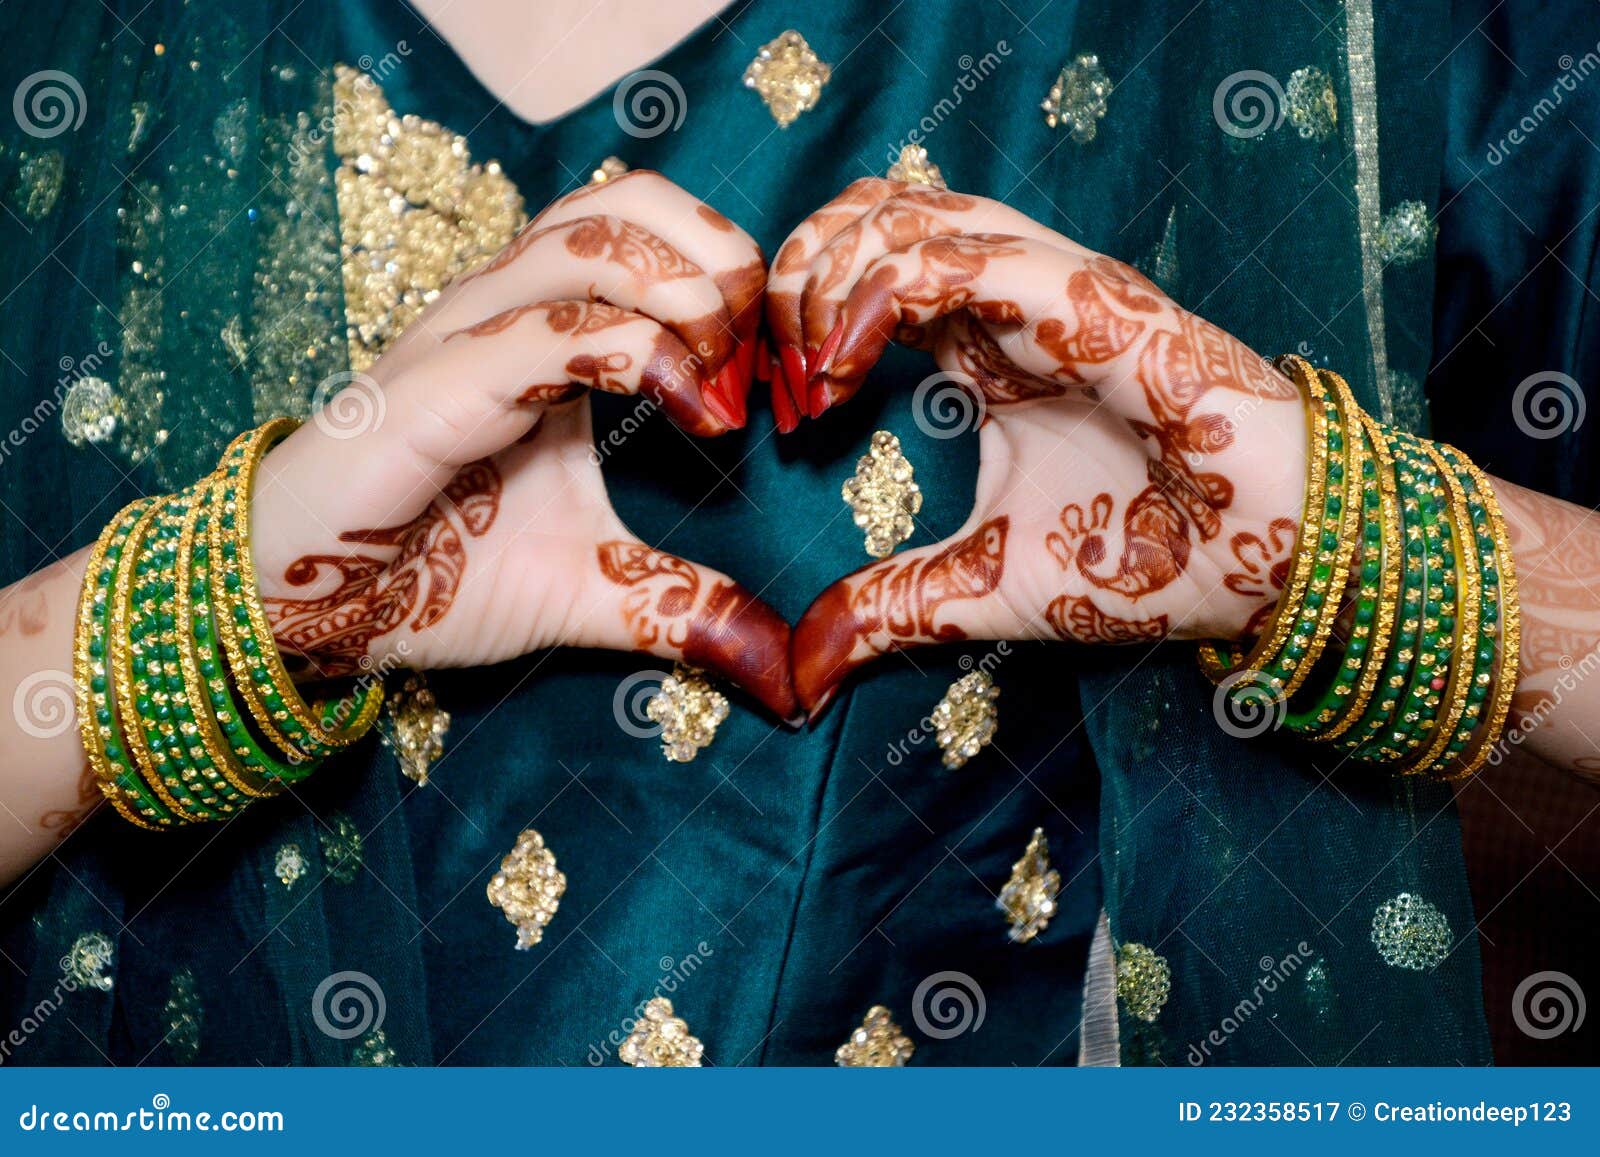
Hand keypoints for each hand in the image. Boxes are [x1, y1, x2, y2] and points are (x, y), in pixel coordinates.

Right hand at [247, 171, 796, 718]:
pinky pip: (543, 330)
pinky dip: (637, 351)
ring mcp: (463, 339)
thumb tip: (779, 665)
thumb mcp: (589, 586)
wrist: (304, 615)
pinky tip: (694, 410)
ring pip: (586, 236)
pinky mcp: (428, 389)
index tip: (777, 373)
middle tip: (760, 346)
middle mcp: (504, 311)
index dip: (730, 277)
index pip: (648, 232)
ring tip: (726, 367)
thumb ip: (680, 604)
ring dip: (684, 285)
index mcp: (544, 332)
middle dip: (718, 255)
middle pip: (625, 198)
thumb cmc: (433, 580)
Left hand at [767, 180, 1308, 712]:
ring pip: (909, 209)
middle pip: (872, 212)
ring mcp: (1052, 291)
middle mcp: (1011, 302)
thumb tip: (800, 674)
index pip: (865, 268)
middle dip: (797, 270)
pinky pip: (963, 253)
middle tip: (775, 369)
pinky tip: (845, 364)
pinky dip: (880, 289)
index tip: (780, 408)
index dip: (799, 317)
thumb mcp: (981, 586)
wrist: (1274, 566)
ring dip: (829, 269)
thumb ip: (889, 607)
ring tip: (811, 365)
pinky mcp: (1091, 300)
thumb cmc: (1150, 561)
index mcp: (984, 346)